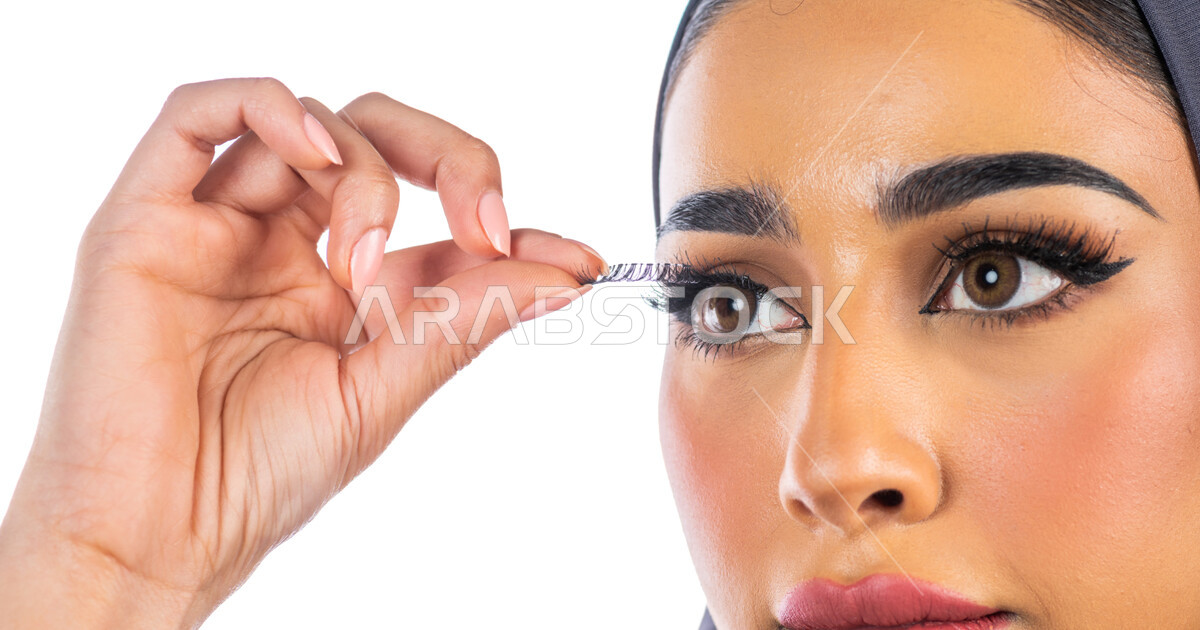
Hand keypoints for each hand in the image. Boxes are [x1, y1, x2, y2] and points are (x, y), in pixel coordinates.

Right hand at [0, 78, 602, 628]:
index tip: (575, 258)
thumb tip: (566, 274)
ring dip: (364, 170)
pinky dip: (270, 107)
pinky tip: (315, 151)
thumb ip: (466, 318)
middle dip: (451, 162)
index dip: (504, 213)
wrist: (158, 532)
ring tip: (360, 259)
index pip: (435, 213)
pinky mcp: (151, 213)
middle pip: (379, 136)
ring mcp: (222, 221)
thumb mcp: (384, 389)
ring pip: (311, 123)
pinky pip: (201, 112)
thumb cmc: (258, 474)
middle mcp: (288, 240)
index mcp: (346, 282)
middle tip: (482, 228)